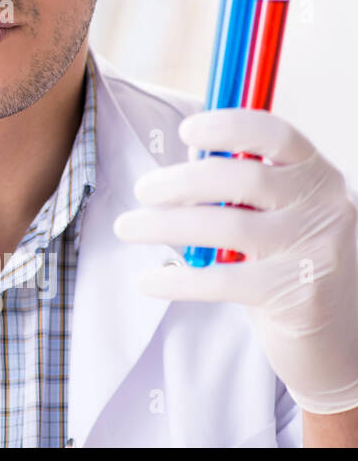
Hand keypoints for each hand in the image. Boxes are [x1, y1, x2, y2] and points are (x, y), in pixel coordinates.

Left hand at [113, 107, 357, 413]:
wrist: (333, 333)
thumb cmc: (285, 259)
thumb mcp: (272, 213)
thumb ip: (236, 186)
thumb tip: (182, 163)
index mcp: (315, 174)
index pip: (277, 135)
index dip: (230, 127)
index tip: (186, 131)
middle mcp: (325, 207)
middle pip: (245, 178)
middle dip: (182, 180)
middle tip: (143, 189)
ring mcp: (316, 250)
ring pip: (228, 226)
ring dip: (165, 225)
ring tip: (127, 228)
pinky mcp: (299, 295)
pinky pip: (223, 280)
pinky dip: (177, 279)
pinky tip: (148, 280)